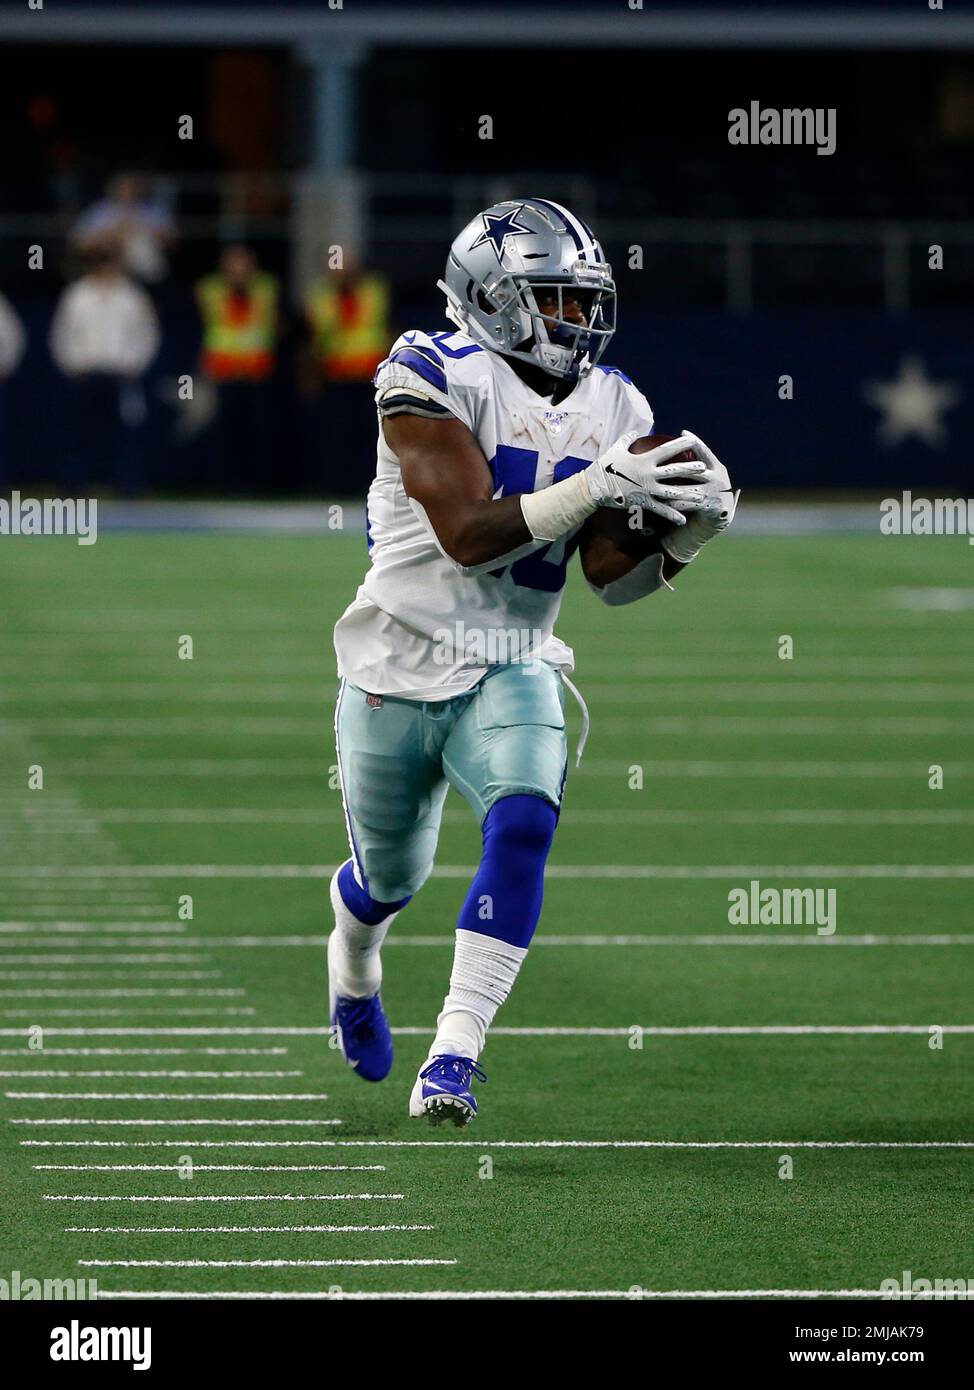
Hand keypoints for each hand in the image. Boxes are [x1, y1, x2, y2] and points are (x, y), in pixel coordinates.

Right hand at [586, 430, 709, 525]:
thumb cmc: (605, 466)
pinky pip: (661, 510)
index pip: (667, 450)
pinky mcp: (643, 503)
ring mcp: (647, 490)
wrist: (595, 487)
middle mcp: (649, 475)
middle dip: (691, 469)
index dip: (681, 445)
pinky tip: (683, 519)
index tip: (693, 441)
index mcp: (644, 460)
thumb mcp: (617, 449)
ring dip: (687, 495)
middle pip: (674, 471)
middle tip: (704, 468)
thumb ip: (628, 439)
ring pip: (672, 493)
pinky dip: (673, 515)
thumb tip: (636, 432)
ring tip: (700, 496)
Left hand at [660, 431, 737, 563]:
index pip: (705, 450)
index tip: (683, 432)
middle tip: (660, 464)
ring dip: (671, 488)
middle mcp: (717, 477)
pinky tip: (663, 503)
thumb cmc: (708, 487)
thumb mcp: (708, 473)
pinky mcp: (709, 506)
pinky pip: (688, 504)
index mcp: (717, 466)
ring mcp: (714, 492)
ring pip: (688, 488)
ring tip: (655, 487)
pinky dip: (675, 503)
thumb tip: (677, 445)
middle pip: (694, 469)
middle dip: (677, 467)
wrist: (723, 512)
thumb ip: (696, 464)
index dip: (694, 440)